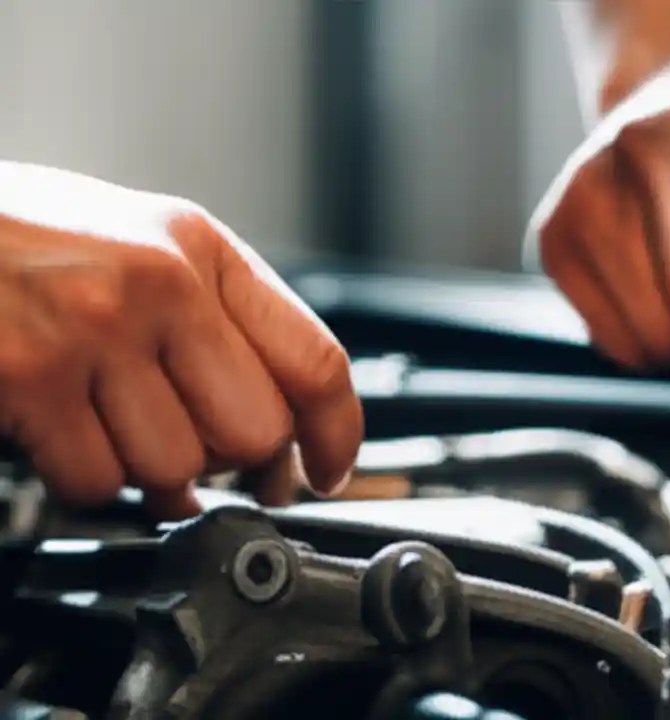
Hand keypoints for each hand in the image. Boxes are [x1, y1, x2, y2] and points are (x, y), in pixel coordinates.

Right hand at [0, 162, 362, 516]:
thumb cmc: (21, 237)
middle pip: (255, 432)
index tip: (329, 468)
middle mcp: (161, 283)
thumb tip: (276, 436)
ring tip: (105, 421)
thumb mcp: (139, 245)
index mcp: (199, 248)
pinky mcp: (30, 378)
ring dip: (145, 472)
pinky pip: (97, 481)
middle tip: (192, 449)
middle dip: (227, 461)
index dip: (337, 432)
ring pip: (176, 469)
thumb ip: (215, 323)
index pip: (315, 358)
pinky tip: (58, 429)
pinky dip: (83, 477)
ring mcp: (94, 330)